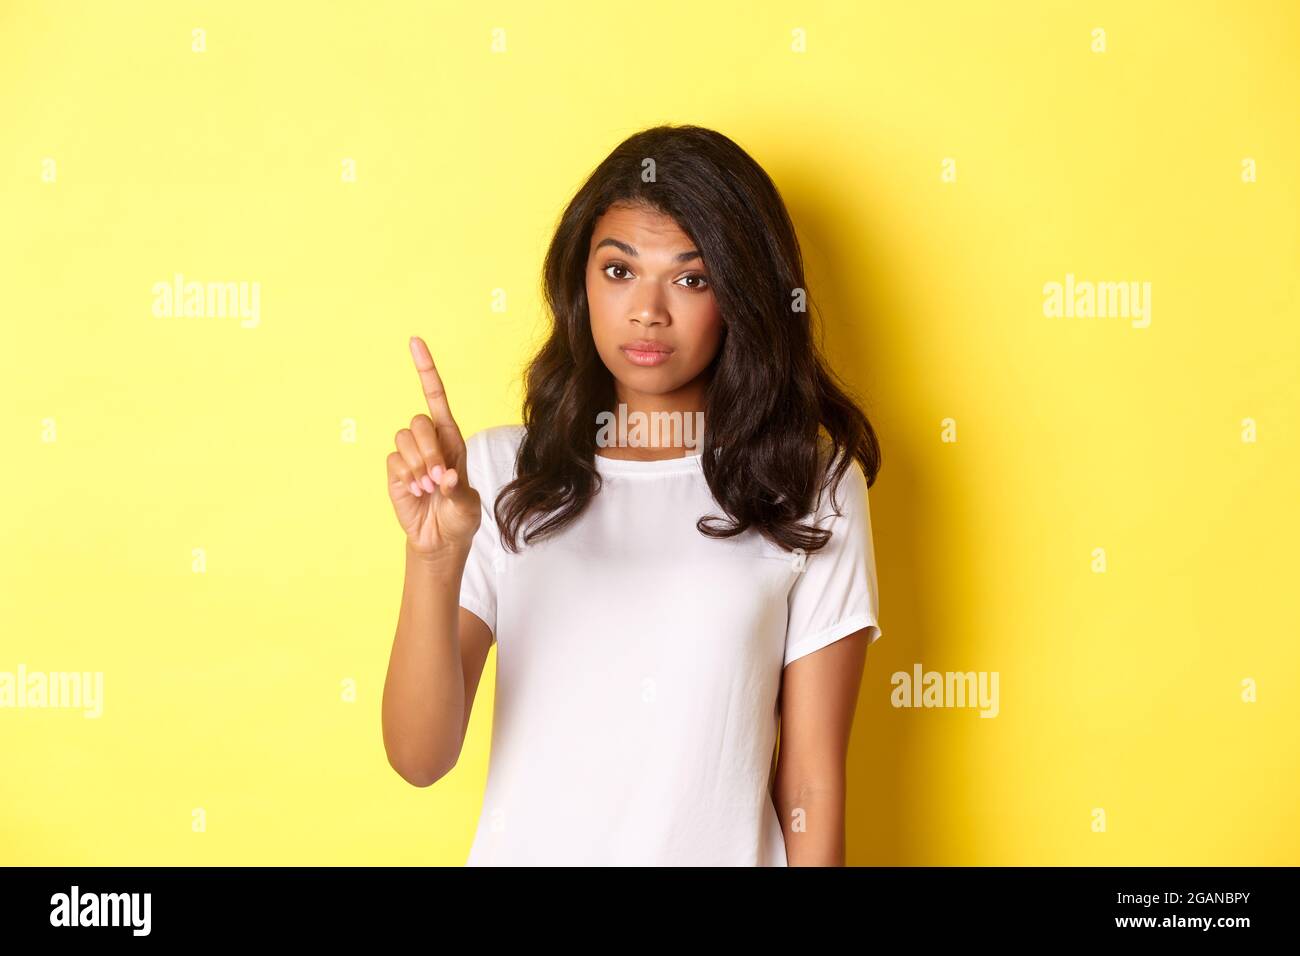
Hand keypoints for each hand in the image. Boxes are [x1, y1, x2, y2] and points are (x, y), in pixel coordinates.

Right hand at [386, 336, 481, 558]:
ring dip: (417, 466)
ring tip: (427, 488)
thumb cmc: (460, 518)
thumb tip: (445, 476)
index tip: (414, 342)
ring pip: (403, 440)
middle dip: (428, 451)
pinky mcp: (395, 470)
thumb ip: (457, 489)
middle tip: (438, 479)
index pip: (435, 396)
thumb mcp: (467, 506)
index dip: (425, 369)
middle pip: (419, 422)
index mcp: (452, 438)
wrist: (440, 539)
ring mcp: (410, 455)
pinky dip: (405, 477)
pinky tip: (415, 491)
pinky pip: (394, 461)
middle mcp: (430, 441)